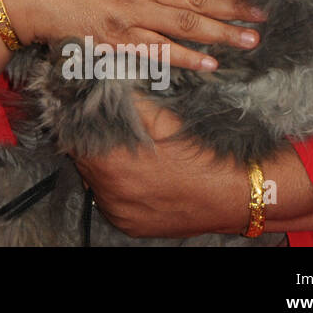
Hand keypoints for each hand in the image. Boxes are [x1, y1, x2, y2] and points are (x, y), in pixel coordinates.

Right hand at [7, 0, 264, 71]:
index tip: (244, 1)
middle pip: (197, 1)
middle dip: (233, 11)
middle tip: (262, 20)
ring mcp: (131, 15)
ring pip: (185, 25)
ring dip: (221, 34)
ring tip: (249, 42)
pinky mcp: (119, 39)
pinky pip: (160, 50)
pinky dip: (187, 57)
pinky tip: (210, 64)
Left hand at [71, 94, 248, 237]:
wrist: (236, 194)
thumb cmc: (200, 154)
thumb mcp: (162, 119)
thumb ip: (126, 102)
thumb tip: (103, 85)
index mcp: (113, 165)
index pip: (75, 142)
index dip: (79, 125)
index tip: (85, 116)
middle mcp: (111, 195)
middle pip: (84, 163)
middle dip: (91, 146)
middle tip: (106, 132)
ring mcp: (120, 215)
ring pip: (95, 184)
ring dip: (103, 168)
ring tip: (123, 154)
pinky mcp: (132, 227)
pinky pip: (112, 203)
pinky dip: (116, 189)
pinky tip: (134, 176)